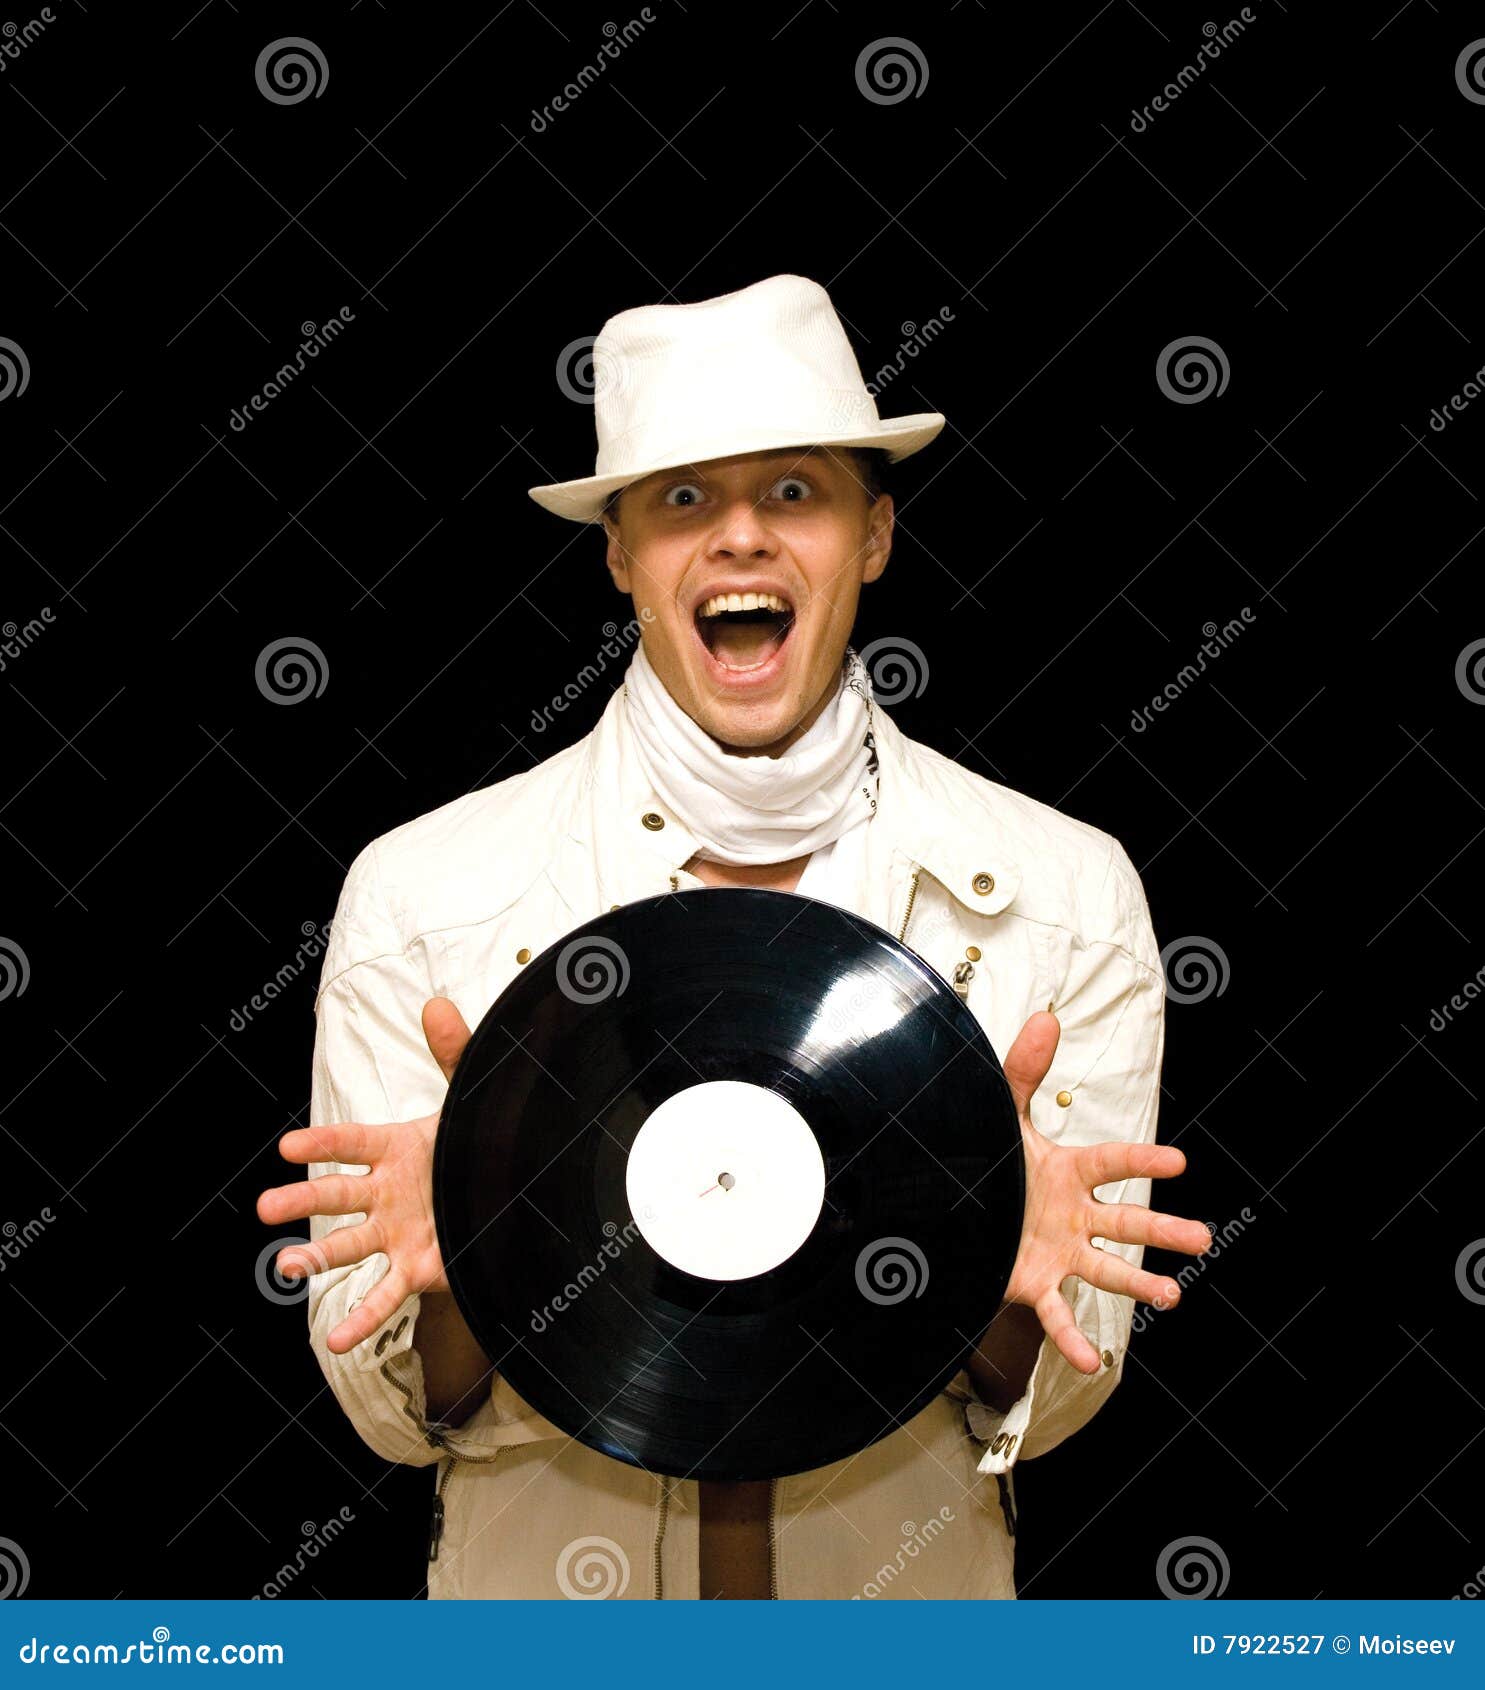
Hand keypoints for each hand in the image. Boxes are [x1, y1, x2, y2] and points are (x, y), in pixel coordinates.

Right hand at [256, 997, 471, 1354]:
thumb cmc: (479, 1143)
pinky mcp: (418, 1267)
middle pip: (337, 1194)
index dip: (323, 1142)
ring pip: (348, 1245)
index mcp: (397, 1147)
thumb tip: (437, 1004)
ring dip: (316, 1257)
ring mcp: (397, 1232)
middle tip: (264, 1206)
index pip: (353, 1141)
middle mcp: (388, 1192)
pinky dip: (359, 1319)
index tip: (287, 1147)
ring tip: (285, 1267)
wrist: (511, 1190)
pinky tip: (334, 1341)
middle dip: (301, 1199)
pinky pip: (384, 1295)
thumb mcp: (471, 1096)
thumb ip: (454, 1055)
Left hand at [999, 1010, 1210, 1373]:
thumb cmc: (989, 1160)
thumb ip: (1024, 1070)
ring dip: (1139, 1283)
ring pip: (1106, 1269)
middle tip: (1202, 1236)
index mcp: (1069, 1172)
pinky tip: (1090, 1361)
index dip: (1142, 1160)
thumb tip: (1046, 1017)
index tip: (1179, 1161)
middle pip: (1126, 1221)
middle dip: (1163, 1229)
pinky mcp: (1034, 1284)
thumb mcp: (1002, 1115)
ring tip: (1172, 1296)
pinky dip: (1073, 1340)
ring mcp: (1059, 1252)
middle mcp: (1073, 1215)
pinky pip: (1058, 1316)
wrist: (952, 1205)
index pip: (1112, 1163)